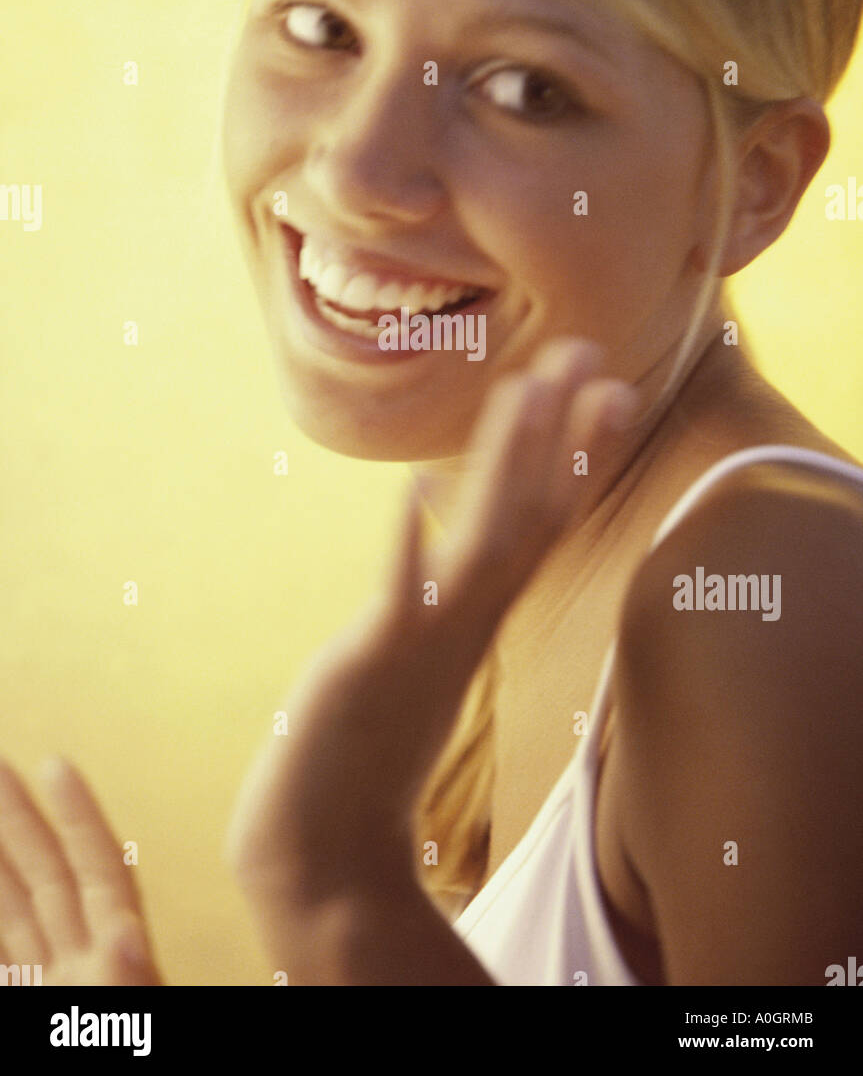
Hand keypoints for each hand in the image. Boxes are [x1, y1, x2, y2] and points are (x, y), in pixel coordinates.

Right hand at [0, 757, 162, 984]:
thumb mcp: (136, 1023)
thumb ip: (128, 982)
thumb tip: (127, 932)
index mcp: (122, 959)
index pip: (100, 868)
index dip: (79, 815)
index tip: (56, 764)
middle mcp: (85, 965)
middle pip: (50, 877)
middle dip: (22, 821)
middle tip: (1, 765)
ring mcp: (53, 986)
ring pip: (17, 913)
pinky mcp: (23, 1001)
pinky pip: (2, 957)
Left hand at [226, 336, 637, 964]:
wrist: (328, 847)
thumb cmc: (369, 750)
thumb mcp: (416, 658)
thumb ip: (439, 603)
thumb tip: (443, 547)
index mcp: (476, 616)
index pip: (543, 519)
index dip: (576, 452)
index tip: (609, 387)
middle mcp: (465, 623)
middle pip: (528, 513)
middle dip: (556, 430)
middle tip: (589, 350)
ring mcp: (424, 643)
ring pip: (482, 542)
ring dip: (506, 465)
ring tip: (526, 388)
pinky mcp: (371, 668)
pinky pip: (396, 603)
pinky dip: (408, 553)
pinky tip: (412, 493)